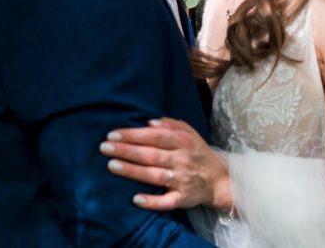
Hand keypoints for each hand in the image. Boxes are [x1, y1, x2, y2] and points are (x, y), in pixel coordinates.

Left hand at [100, 117, 231, 211]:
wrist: (219, 179)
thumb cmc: (198, 153)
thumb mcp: (189, 133)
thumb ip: (171, 124)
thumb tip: (149, 122)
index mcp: (183, 141)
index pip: (154, 136)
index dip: (133, 134)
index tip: (112, 134)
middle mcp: (182, 160)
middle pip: (151, 154)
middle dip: (126, 150)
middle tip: (104, 147)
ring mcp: (182, 180)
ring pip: (155, 176)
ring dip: (133, 171)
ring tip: (111, 165)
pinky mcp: (183, 198)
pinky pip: (167, 202)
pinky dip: (152, 201)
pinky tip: (136, 199)